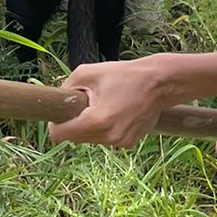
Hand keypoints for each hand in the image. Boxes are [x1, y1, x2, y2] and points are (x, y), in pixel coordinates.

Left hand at [46, 58, 171, 150]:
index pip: (59, 135)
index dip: (55, 123)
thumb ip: (65, 89)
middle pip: (75, 138)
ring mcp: (120, 142)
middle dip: (75, 123)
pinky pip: (106, 139)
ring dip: (90, 126)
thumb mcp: (87, 73)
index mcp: (96, 121)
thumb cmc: (124, 74)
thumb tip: (56, 105)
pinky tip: (117, 112)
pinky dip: (105, 129)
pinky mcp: (129, 144)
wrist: (160, 83)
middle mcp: (108, 136)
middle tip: (87, 103)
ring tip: (106, 105)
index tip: (62, 113)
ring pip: (90, 139)